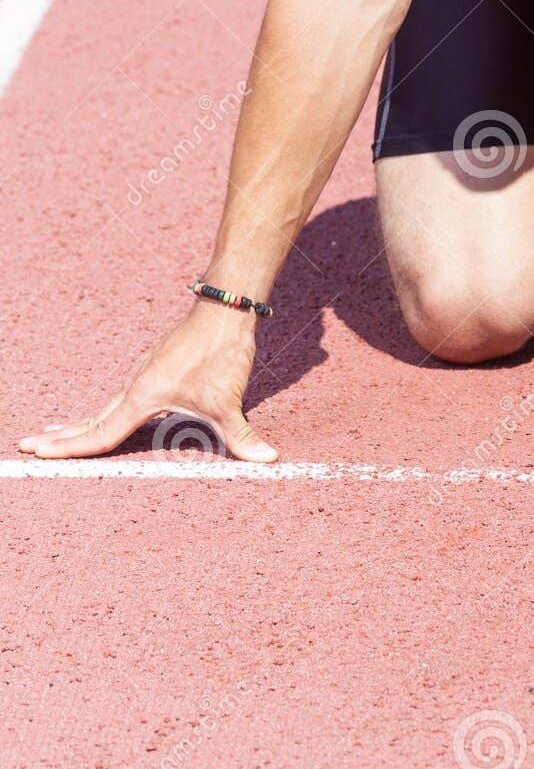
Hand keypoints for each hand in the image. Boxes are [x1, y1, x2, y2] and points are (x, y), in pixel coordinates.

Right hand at [16, 302, 277, 462]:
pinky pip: (121, 395)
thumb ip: (243, 437)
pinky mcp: (156, 366)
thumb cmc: (221, 353)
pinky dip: (104, 409)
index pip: (101, 433)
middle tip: (28, 446)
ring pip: (105, 405)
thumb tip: (269, 460)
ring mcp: (144, 373)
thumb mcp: (230, 401)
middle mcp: (136, 385)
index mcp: (143, 397)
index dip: (71, 448)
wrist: (226, 307)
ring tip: (55, 433)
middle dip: (61, 436)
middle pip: (92, 418)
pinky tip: (107, 412)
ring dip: (79, 422)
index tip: (41, 454)